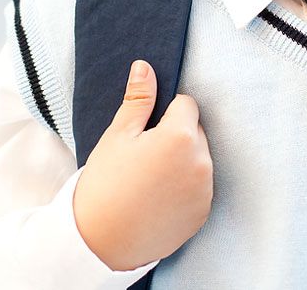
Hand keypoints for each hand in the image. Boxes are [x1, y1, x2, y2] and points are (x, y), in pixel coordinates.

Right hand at [72, 59, 212, 271]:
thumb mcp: (118, 135)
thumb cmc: (106, 182)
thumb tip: (145, 66)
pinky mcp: (203, 213)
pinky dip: (185, 186)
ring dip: (182, 161)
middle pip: (196, 132)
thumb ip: (138, 99)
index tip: (144, 131)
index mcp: (181, 137)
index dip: (164, 112)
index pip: (186, 104)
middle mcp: (202, 162)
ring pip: (199, 159)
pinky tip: (158, 196)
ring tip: (149, 178)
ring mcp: (205, 191)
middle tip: (143, 155)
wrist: (101, 241)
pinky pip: (199, 186)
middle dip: (176, 135)